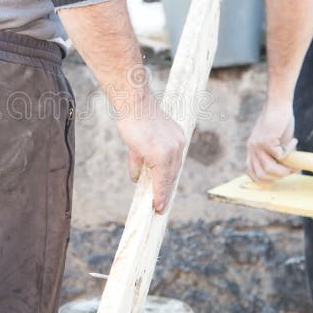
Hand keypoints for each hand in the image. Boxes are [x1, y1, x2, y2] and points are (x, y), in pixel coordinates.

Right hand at [116, 93, 185, 214]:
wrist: (134, 104)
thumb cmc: (134, 117)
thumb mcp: (139, 141)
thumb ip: (140, 159)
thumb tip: (136, 178)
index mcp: (176, 138)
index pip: (174, 163)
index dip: (170, 179)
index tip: (166, 191)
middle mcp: (178, 144)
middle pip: (174, 173)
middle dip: (167, 190)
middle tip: (162, 205)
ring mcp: (171, 150)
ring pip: (169, 178)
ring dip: (163, 195)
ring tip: (158, 208)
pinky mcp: (161, 155)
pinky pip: (162, 179)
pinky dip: (159, 193)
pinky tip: (156, 203)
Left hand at [246, 101, 297, 183]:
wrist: (278, 104)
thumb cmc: (279, 122)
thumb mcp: (275, 142)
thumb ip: (275, 156)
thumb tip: (286, 171)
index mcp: (251, 150)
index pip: (251, 173)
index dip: (264, 180)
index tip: (278, 178)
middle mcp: (251, 149)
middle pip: (261, 175)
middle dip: (278, 177)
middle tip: (291, 170)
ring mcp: (257, 145)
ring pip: (270, 169)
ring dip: (285, 170)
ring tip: (294, 164)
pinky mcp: (266, 140)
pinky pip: (280, 155)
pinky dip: (290, 151)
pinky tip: (294, 142)